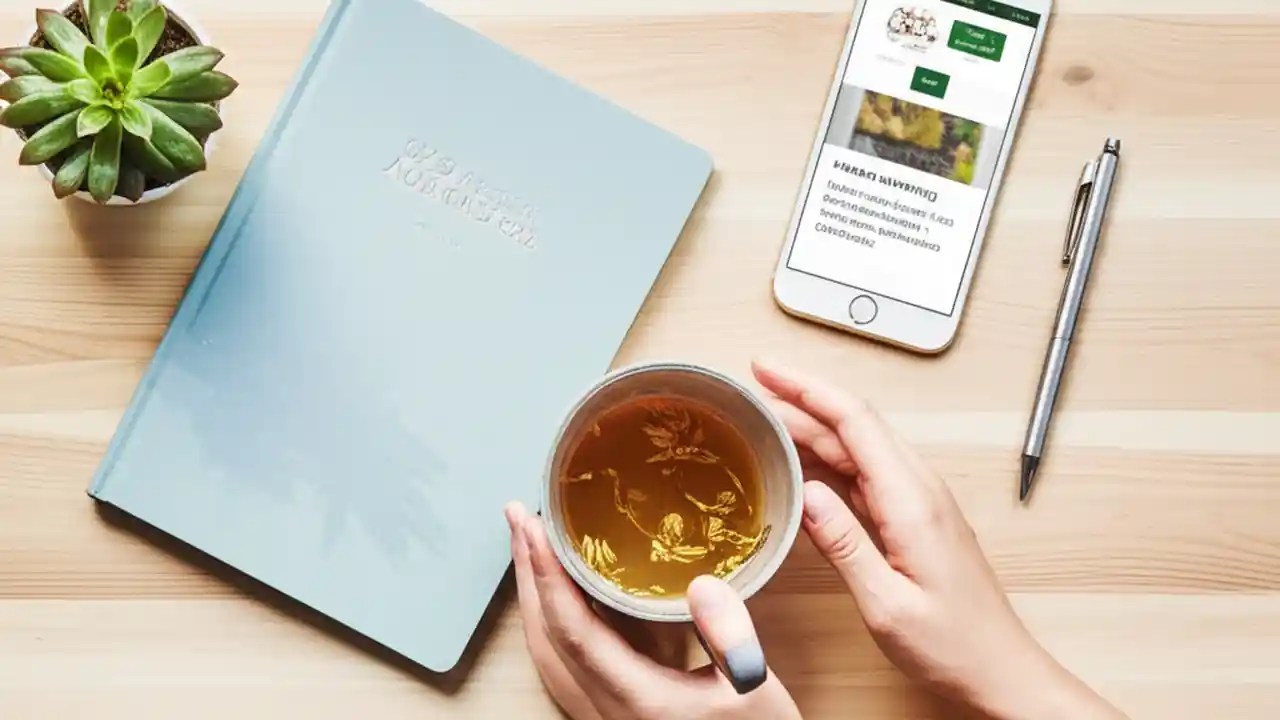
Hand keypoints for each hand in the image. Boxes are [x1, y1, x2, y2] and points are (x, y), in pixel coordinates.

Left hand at [505, 502, 801, 719]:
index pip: (573, 630)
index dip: (549, 577)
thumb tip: (704, 583)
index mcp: (634, 697)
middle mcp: (607, 706)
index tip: (534, 527)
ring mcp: (607, 710)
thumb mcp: (755, 689)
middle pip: (547, 635)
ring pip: (551, 648)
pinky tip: (565, 594)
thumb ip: (731, 638)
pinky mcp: (617, 708)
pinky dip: (556, 616)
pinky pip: (567, 657)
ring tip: (532, 545)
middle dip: (529, 573)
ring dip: (537, 594)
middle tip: (518, 517)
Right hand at [753, 359, 1125, 719]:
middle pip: (853, 425)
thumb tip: (805, 493)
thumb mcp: (886, 604)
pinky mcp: (915, 517)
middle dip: (799, 401)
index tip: (765, 369)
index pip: (853, 420)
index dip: (805, 387)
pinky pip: (866, 473)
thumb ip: (844, 544)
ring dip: (812, 428)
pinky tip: (802, 466)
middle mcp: (918, 489)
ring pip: (858, 446)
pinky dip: (828, 459)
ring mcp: (919, 501)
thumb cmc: (952, 646)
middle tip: (748, 398)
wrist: (1000, 671)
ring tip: (763, 425)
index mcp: (911, 500)